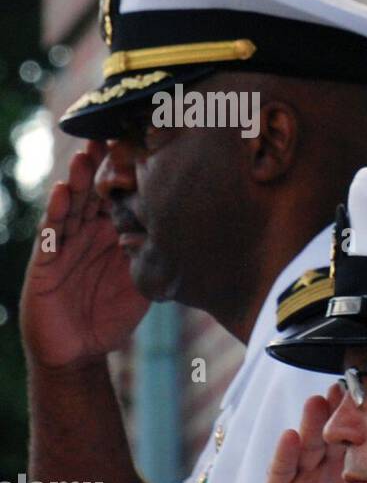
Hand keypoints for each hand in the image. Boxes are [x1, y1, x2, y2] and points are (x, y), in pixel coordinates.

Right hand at [20, 143, 149, 370]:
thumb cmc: (113, 314)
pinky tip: (64, 191)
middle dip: (102, 163)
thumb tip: (203, 240)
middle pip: (95, 191)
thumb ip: (161, 257)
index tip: (144, 145)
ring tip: (87, 154)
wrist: (81, 350)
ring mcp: (65, 244)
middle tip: (112, 133)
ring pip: (72, 204)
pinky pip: (52, 232)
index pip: (121, 195)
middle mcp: (88, 232)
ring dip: (79, 179)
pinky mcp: (45, 261)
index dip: (129, 172)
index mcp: (113, 234)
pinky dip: (57, 211)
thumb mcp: (145, 281)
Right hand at [256, 384, 366, 482]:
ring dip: (311, 422)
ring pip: (307, 443)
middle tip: (343, 389)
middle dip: (336, 410)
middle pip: (331, 431)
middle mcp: (327, 464)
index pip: (358, 438)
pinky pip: (282, 468)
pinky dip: (285, 452)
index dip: (363, 419)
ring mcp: (302, 474)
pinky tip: (289, 437)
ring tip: (317, 402)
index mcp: (353, 468)